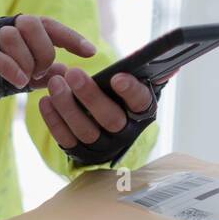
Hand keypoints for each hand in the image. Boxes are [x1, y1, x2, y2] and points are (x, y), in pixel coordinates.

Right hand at [0, 15, 94, 89]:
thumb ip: (38, 75)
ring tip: (24, 80)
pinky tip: (18, 81)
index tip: (90, 52)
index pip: (44, 24)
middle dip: (44, 50)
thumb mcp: (12, 81)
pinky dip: (10, 67)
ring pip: (13, 33)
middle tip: (39, 74)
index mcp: (8, 32)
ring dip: (26, 60)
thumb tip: (68, 71)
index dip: (69, 36)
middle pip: (31, 22)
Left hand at [39, 68, 163, 149]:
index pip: (140, 103)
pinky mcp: (80, 153)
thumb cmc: (120, 96)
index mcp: (141, 113)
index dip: (130, 91)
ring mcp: (102, 145)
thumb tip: (172, 66)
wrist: (103, 124)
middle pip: (109, 119)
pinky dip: (53, 121)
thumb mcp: (137, 83)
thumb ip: (152, 72)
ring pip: (85, 130)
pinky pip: (66, 139)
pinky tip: (45, 101)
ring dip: (68, 107)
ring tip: (55, 83)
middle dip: (90, 96)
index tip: (117, 76)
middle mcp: (124, 132)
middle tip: (73, 73)